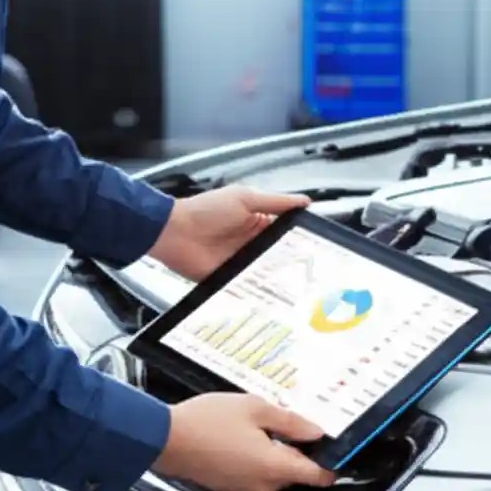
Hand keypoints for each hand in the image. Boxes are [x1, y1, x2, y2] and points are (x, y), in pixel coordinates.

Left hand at [149, 185, 309, 280]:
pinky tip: (272, 292)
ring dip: (277, 275)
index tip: (317, 244)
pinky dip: (259, 288)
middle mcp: (251, 241)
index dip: (300, 236)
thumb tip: (304, 201)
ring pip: (267, 271)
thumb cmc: (205, 210)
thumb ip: (275, 202)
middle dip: (292, 260)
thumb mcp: (245, 198)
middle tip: (311, 268)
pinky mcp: (231, 277)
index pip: (285, 230)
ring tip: (297, 282)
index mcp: (256, 220)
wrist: (174, 233)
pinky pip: (250, 284)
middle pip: (279, 253)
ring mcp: (241, 261)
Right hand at [152, 393, 335, 490]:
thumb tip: (315, 431)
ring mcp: (246, 488)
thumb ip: (290, 422)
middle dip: (294, 446)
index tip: (331, 444)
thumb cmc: (207, 421)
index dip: (329, 460)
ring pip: (274, 470)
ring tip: (256, 422)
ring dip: (272, 449)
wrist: (165, 438)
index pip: (318, 475)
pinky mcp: (230, 485)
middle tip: (284, 418)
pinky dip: (254, 455)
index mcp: (275, 467)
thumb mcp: (255, 408)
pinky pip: (254, 472)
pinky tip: (240, 433)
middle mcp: (263, 485)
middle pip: (295, 470)